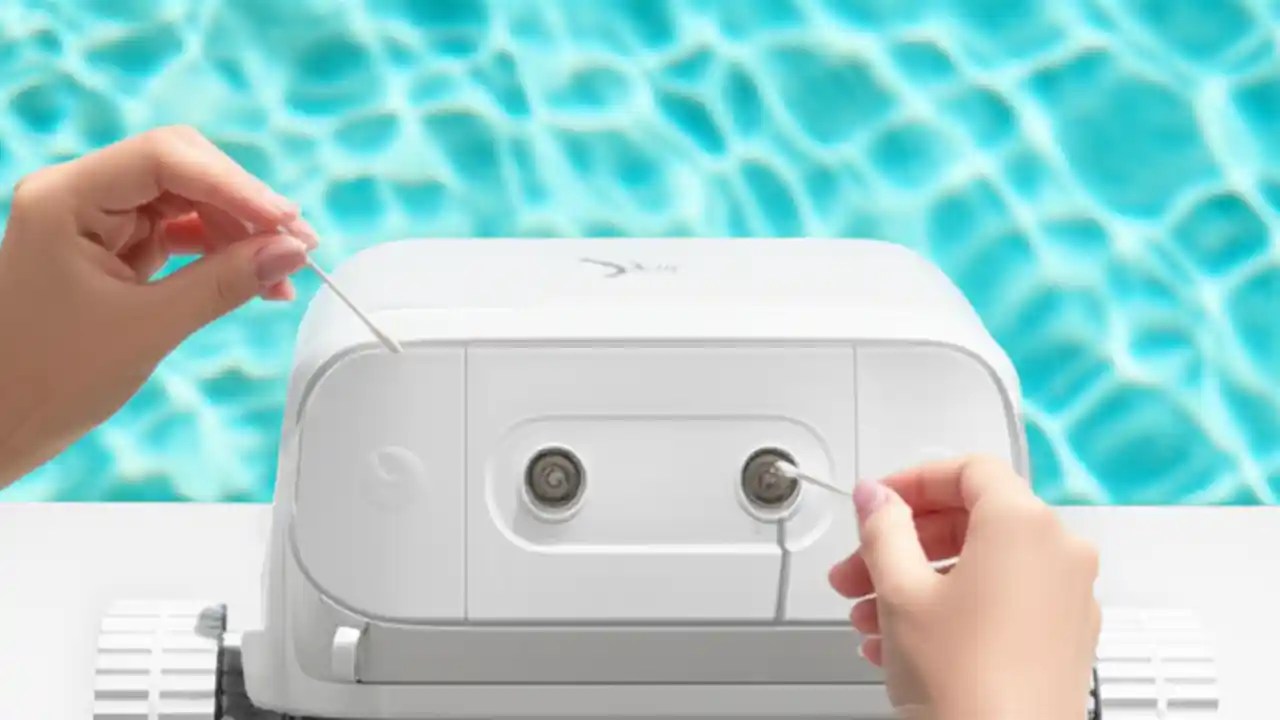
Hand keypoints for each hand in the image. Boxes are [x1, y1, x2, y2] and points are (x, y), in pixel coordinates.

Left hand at [0, 126, 317, 487]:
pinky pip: (179, 230)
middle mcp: (76, 195)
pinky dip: (220, 250)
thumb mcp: (148, 328)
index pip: (163, 159)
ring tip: (284, 267)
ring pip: (187, 199)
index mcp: (64, 199)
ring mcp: (94, 218)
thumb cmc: (48, 380)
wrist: (1, 420)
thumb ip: (224, 283)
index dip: (234, 184)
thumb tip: (290, 250)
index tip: (285, 221)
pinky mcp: (111, 244)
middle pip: (181, 169)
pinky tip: (256, 275)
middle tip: (297, 242)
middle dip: (243, 204)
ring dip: (239, 230)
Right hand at [829, 456, 1099, 719]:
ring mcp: (1069, 598)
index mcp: (1025, 525)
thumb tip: (876, 498)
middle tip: (859, 568)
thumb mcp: (901, 592)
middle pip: (973, 519)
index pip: (968, 470)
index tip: (877, 503)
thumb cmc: (964, 684)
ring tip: (871, 616)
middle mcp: (1060, 554)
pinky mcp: (1065, 639)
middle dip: (904, 542)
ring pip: (983, 565)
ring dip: (919, 581)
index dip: (912, 482)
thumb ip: (883, 529)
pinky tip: (905, 640)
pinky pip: (1003, 601)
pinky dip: (954, 607)